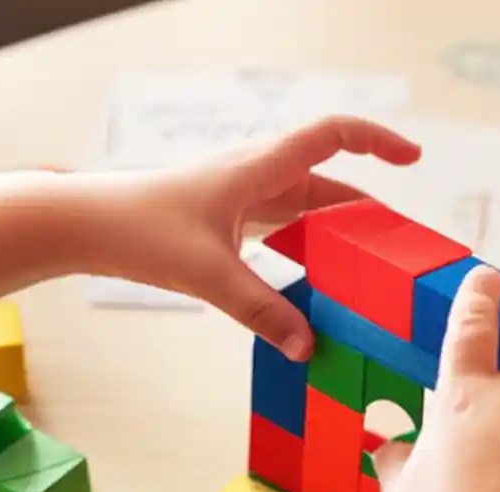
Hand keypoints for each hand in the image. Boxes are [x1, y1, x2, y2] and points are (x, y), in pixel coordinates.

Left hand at [69, 115, 420, 361]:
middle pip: (330, 182)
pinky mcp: (230, 218)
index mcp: (259, 167)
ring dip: (341, 233)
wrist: (86, 224)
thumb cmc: (140, 232)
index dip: (377, 141)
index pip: (332, 135)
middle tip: (401, 249)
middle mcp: (257, 174)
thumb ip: (262, 312)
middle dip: (369, 212)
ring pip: (309, 208)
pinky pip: (286, 227)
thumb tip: (308, 348)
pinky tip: (320, 281)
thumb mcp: (207, 275)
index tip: (413, 158)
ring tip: (371, 271)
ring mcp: (244, 196)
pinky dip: (310, 248)